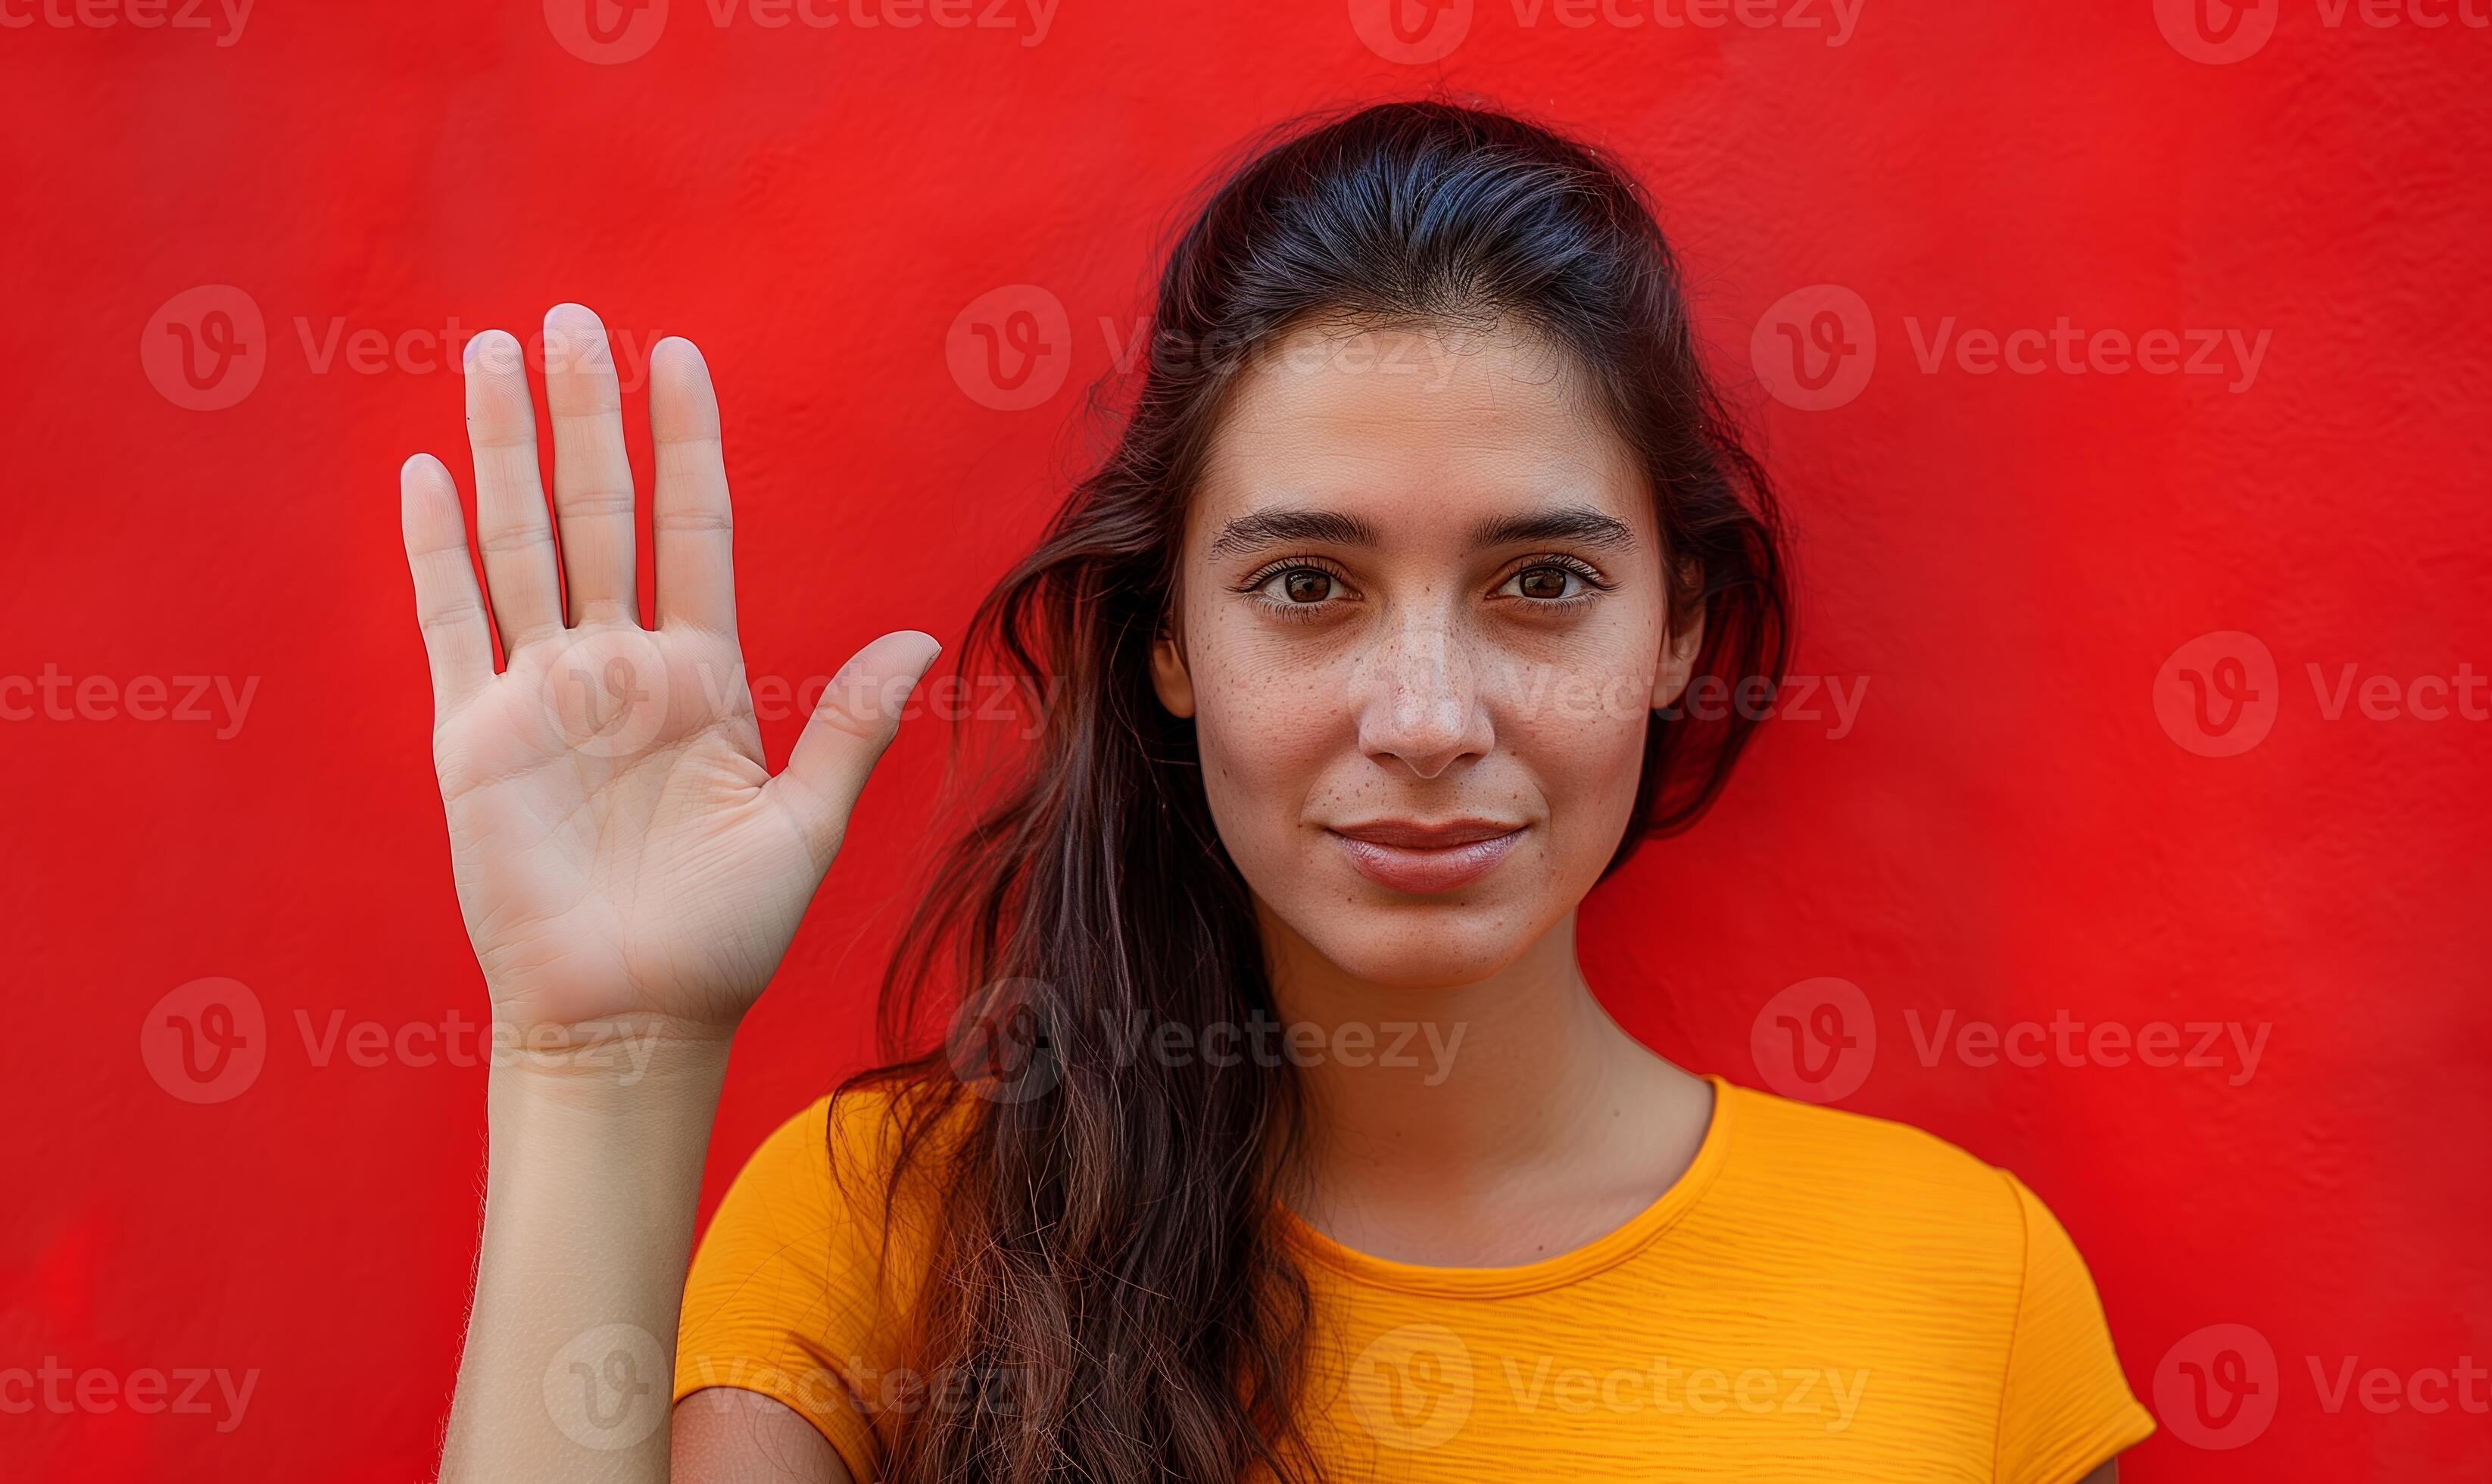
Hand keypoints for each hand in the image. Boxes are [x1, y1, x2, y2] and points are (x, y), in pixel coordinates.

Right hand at [396, 304, 938, 1038]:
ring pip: (517, 545)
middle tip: (574, 319)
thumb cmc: (721, 937)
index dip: (684, 445)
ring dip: (505, 451)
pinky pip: (453, 627)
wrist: (631, 1019)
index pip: (691, 530)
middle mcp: (616, 671)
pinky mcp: (475, 740)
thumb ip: (849, 723)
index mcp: (698, 679)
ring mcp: (540, 697)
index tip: (678, 358)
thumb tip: (922, 635)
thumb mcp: (801, 822)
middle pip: (595, 514)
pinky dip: (436, 551)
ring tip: (495, 353)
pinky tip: (430, 472)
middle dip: (584, 418)